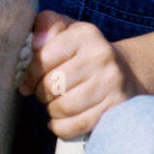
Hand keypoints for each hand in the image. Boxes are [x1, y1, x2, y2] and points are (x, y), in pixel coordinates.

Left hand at [17, 10, 144, 136]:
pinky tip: (60, 121)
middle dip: (41, 94)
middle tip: (45, 94)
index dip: (29, 75)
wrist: (125, 72)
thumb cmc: (84, 53)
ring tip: (56, 105)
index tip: (28, 82)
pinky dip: (62, 127)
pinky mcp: (117, 106)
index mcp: (84, 34)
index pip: (44, 58)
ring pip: (63, 107)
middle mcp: (101, 55)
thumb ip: (46, 26)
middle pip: (52, 85)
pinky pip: (78, 125)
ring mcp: (112, 82)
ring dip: (52, 111)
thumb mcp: (66, 31)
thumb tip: (36, 43)